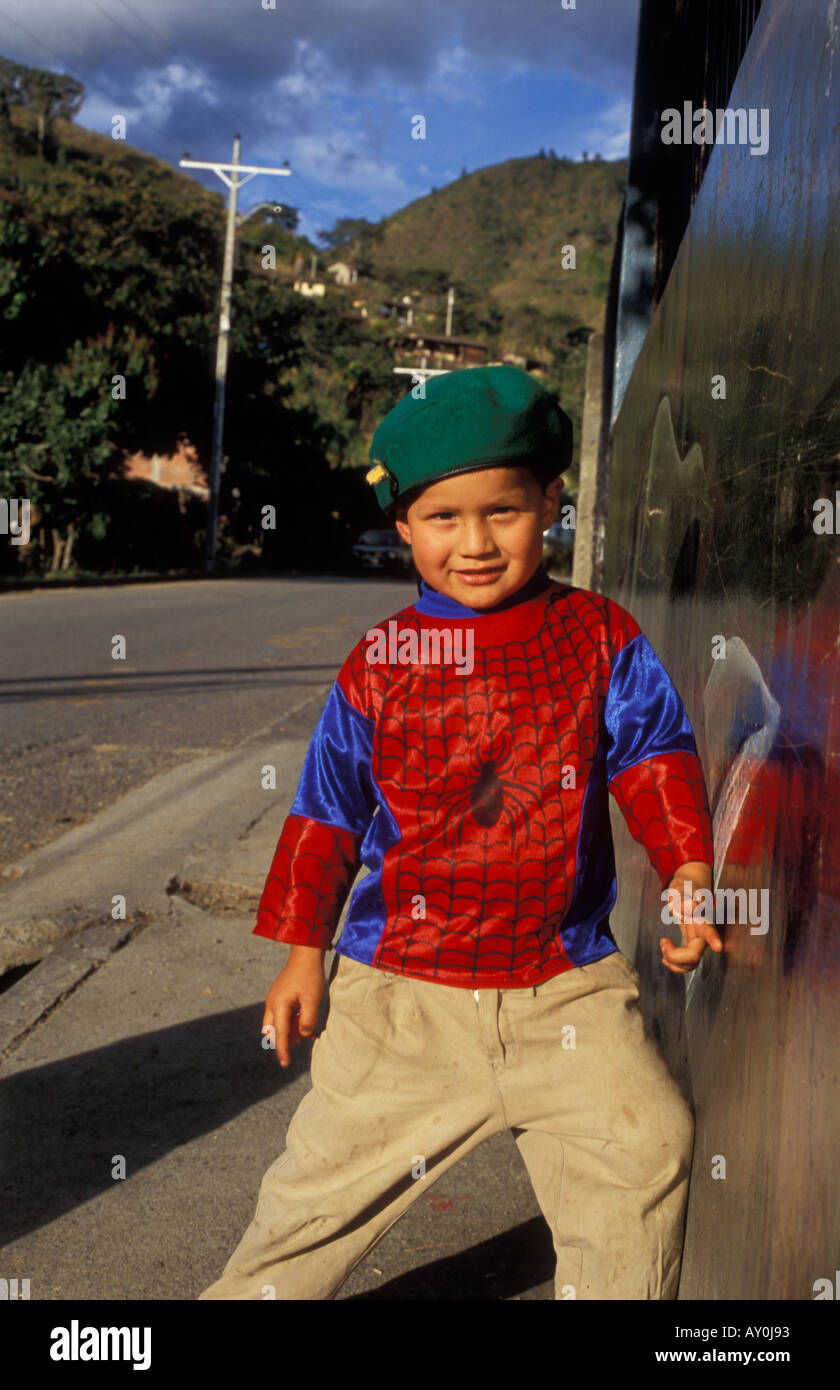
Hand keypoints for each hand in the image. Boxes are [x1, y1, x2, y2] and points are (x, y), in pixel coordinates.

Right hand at [262, 951, 324, 1066]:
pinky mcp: (278, 995)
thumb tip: (304, 1035)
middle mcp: (272, 1003)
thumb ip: (308, 1020)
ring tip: (307, 1028)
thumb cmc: (310, 976)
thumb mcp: (313, 1000)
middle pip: (272, 1031)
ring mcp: (273, 998)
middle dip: (284, 1040)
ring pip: (275, 1024)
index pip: (281, 1034)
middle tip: (302, 1039)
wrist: (305, 953)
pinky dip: (289, 1021)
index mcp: (279, 1005)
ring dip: (288, 1030)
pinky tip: (304, 1019)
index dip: (283, 1051)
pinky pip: (280, 1015)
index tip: (285, 1064)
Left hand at [660, 861, 722, 974]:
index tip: (718, 947)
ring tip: (664, 945)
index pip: (709, 930)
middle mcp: (702, 933)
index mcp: (701, 919)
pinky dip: (674, 964)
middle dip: (675, 956)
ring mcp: (698, 940)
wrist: (687, 890)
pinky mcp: (692, 945)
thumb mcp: (679, 890)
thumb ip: (681, 898)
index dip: (714, 939)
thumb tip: (689, 904)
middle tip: (663, 942)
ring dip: (673, 961)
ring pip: (690, 963)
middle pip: (694, 955)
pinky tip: (666, 957)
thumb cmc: (683, 889)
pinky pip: (686, 963)